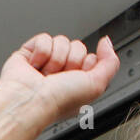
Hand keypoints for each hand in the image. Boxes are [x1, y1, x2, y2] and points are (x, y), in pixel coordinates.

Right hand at [0, 33, 119, 127]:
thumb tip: (106, 42)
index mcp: (77, 84)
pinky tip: (34, 67)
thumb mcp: (97, 85)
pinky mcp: (29, 54)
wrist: (28, 101)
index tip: (77, 79)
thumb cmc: (57, 101)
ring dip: (55, 58)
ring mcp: (44, 63)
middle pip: (77, 46)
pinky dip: (41, 52)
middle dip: (70, 61)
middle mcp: (61, 74)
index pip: (91, 58)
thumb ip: (111, 62)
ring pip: (61, 41)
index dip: (86, 65)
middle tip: (58, 78)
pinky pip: (44, 38)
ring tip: (45, 75)